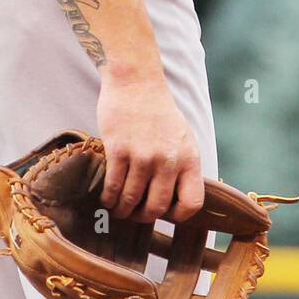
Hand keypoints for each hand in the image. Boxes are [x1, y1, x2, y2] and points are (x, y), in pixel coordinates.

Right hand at [95, 73, 204, 223]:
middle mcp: (168, 160)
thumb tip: (176, 198)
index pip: (192, 202)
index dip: (178, 216)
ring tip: (118, 209)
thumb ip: (182, 166)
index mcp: (189, 157)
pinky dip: (109, 198)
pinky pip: (114, 186)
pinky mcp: (119, 150)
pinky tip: (106, 198)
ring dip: (122, 210)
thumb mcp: (182, 137)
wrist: (136, 82)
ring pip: (132, 200)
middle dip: (143, 216)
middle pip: (157, 206)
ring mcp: (143, 156)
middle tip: (135, 214)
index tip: (165, 214)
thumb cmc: (158, 111)